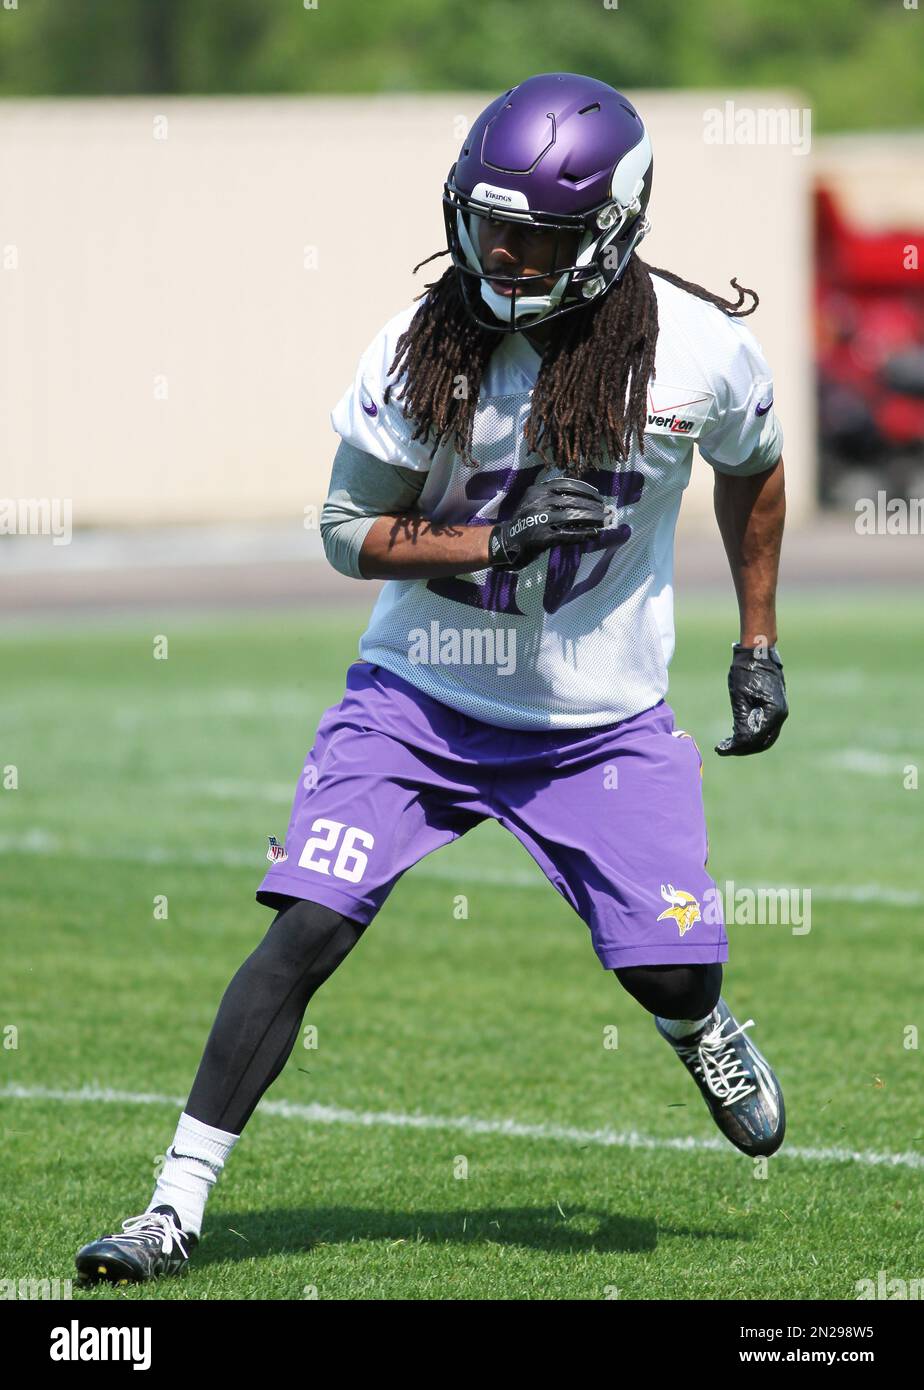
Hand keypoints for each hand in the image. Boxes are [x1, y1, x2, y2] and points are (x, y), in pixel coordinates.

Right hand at [488, 476, 604, 569]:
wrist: (507, 542)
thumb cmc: (525, 520)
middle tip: (604, 511)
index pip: (567, 485)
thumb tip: (585, 496)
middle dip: (592, 506)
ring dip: (592, 519)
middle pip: (573, 501)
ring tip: (603, 521)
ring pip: (573, 517)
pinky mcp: (543, 538)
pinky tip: (594, 534)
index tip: (597, 496)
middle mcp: (539, 502)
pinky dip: (583, 535)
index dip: (585, 490)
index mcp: (538, 490)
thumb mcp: (534, 500)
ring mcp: (541, 520)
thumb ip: (553, 495)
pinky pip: (568, 535)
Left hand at [715, 643, 787, 755]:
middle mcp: (780, 714)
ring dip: (748, 743)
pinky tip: (738, 733)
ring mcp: (780, 711)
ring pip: (766, 737)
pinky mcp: (776, 707)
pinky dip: (753, 734)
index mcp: (773, 712)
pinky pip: (766, 727)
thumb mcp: (740, 697)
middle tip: (724, 749)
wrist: (758, 651)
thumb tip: (739, 741)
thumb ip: (741, 720)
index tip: (720, 749)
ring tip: (729, 744)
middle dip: (742, 748)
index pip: (754, 738)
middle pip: (762, 742)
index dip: (736, 747)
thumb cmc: (746, 671)